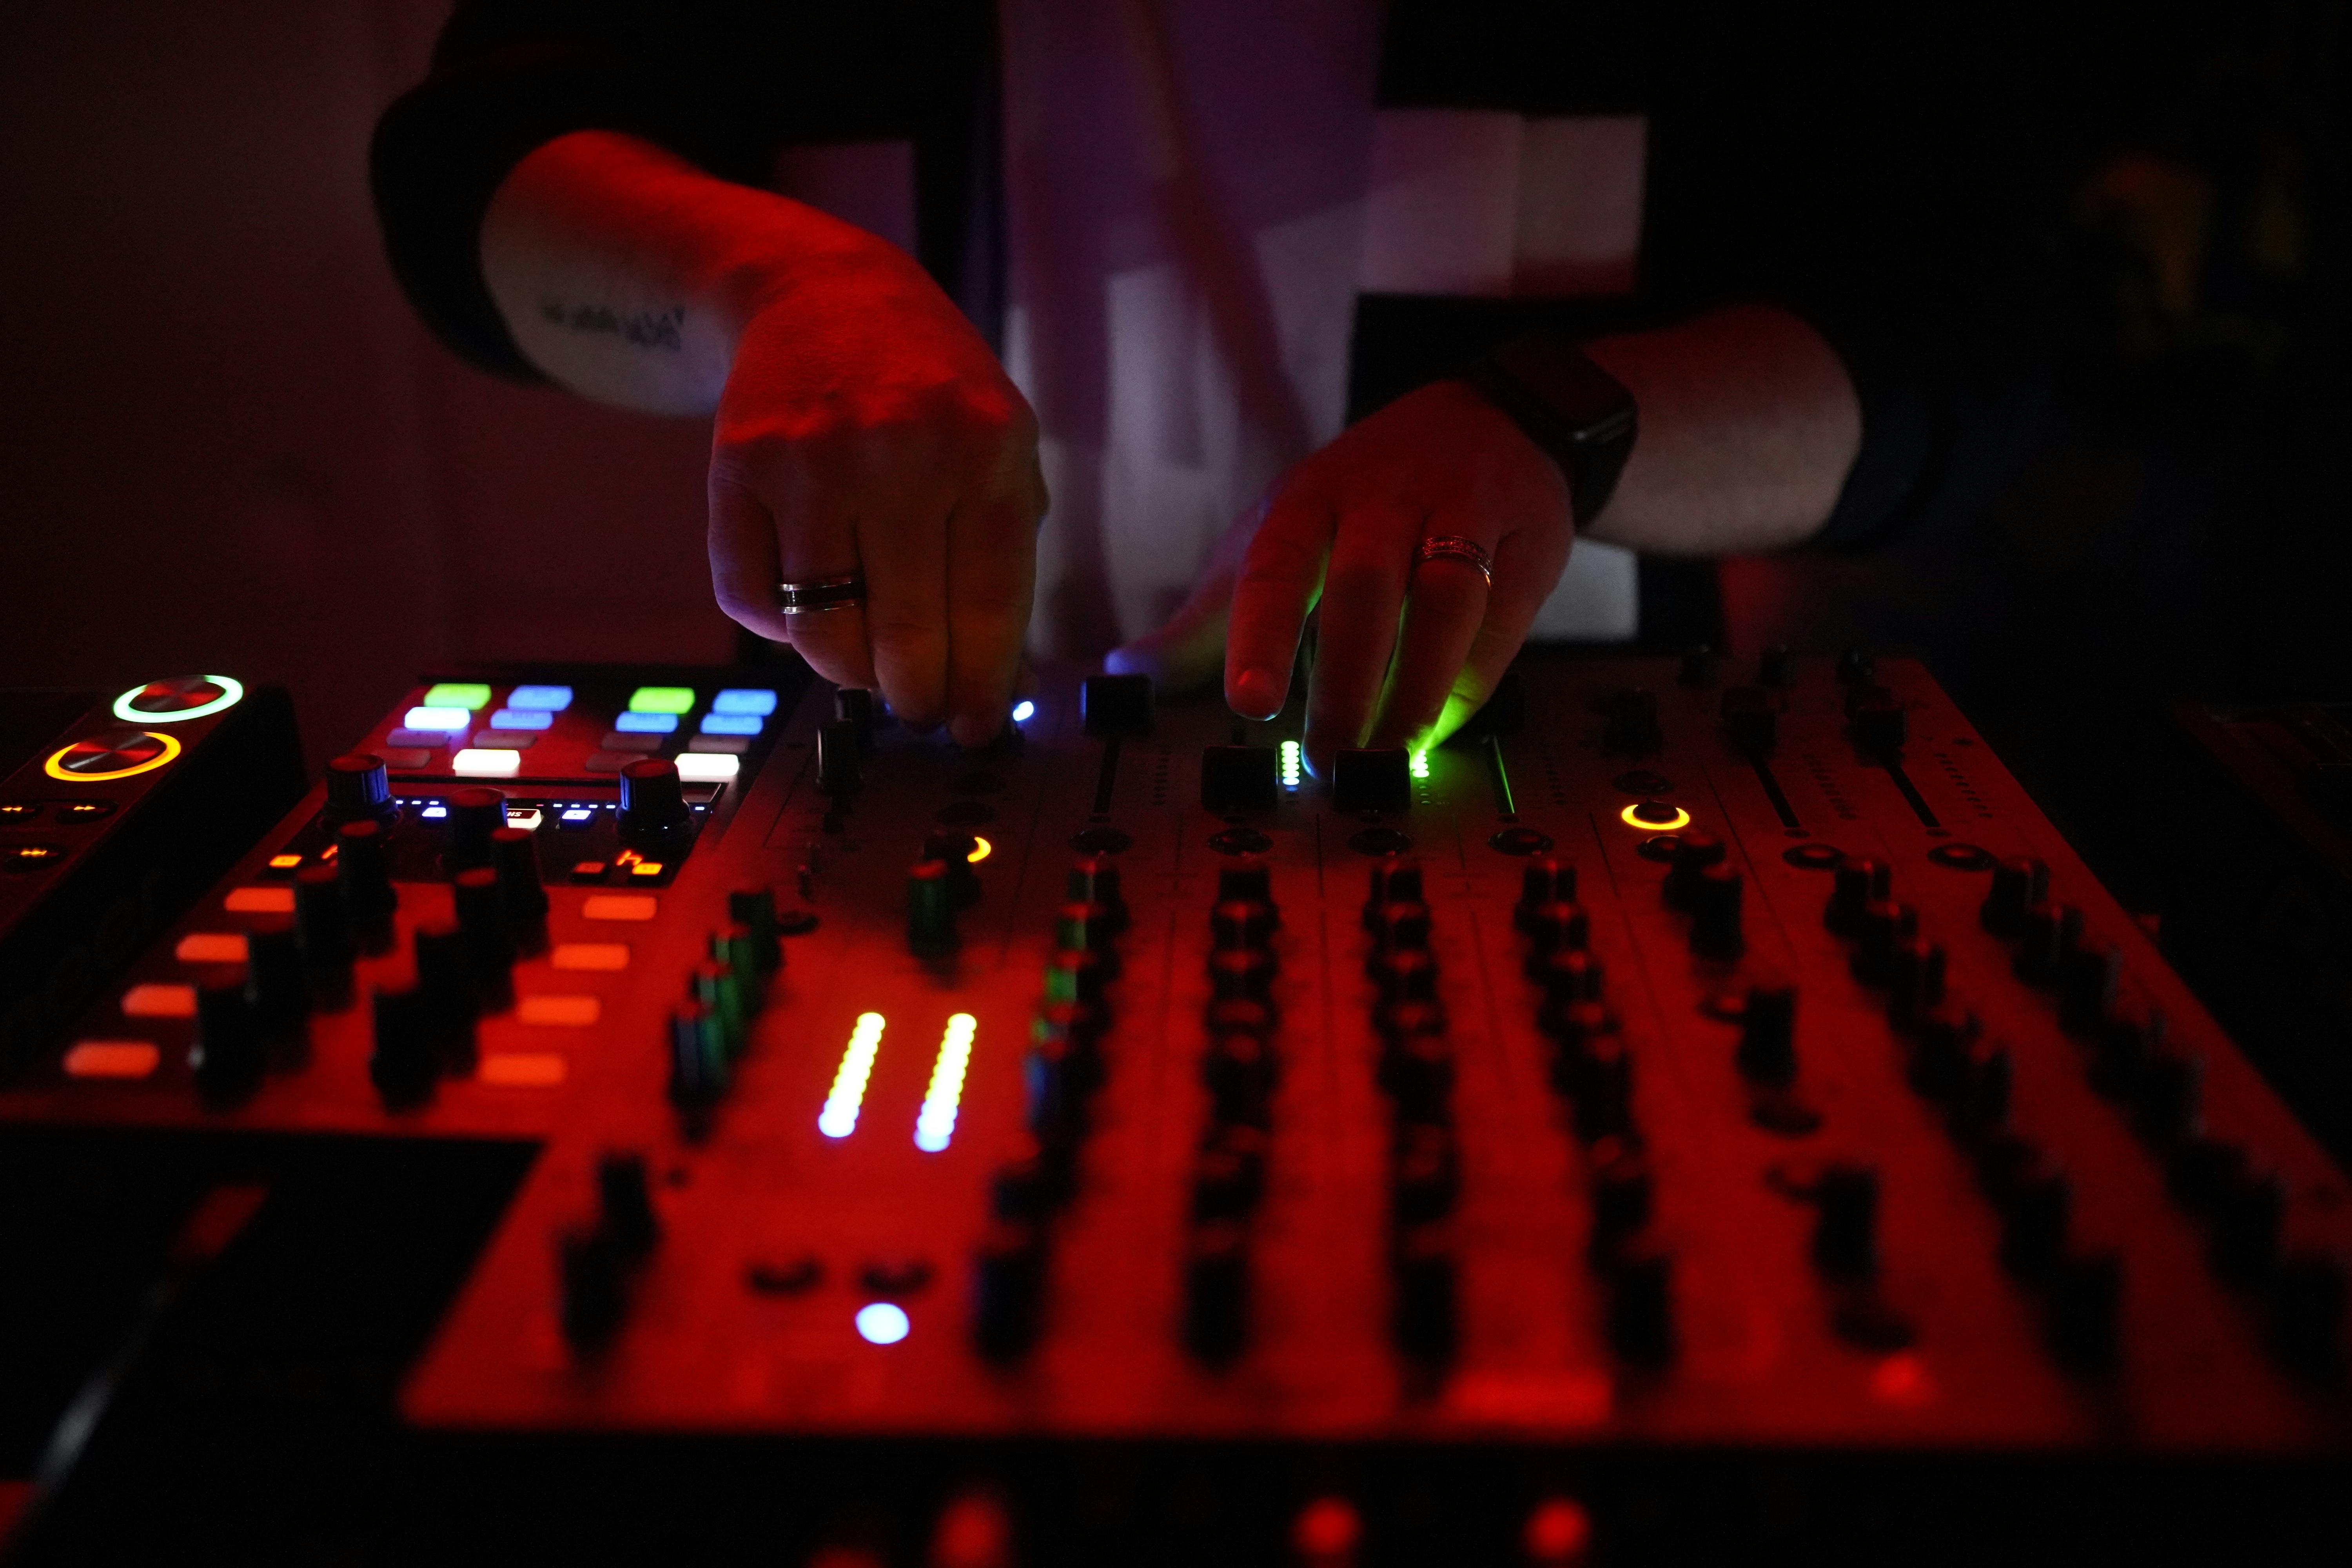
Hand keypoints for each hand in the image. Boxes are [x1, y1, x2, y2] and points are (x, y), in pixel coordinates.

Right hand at [706, 242, 1044, 746]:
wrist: (826, 294)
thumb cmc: (930, 395)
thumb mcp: (1000, 445)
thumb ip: (1002, 554)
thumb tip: (988, 684)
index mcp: (985, 446)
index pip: (988, 602)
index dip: (980, 683)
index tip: (973, 726)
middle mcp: (899, 450)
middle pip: (904, 629)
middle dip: (914, 693)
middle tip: (917, 706)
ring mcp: (810, 458)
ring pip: (821, 627)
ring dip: (846, 669)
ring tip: (865, 661)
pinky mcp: (736, 467)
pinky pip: (750, 597)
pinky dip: (779, 626)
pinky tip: (808, 604)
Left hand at [1110, 380, 1573, 772]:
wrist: (1494, 419)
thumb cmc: (1361, 499)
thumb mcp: (1280, 535)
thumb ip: (1211, 614)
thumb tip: (1126, 670)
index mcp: (1309, 499)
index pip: (1278, 565)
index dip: (1262, 636)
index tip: (1251, 705)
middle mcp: (1385, 498)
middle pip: (1366, 589)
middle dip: (1346, 683)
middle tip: (1328, 758)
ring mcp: (1464, 513)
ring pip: (1446, 602)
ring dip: (1416, 690)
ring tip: (1388, 756)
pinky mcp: (1528, 540)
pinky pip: (1501, 620)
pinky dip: (1470, 683)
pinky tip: (1440, 728)